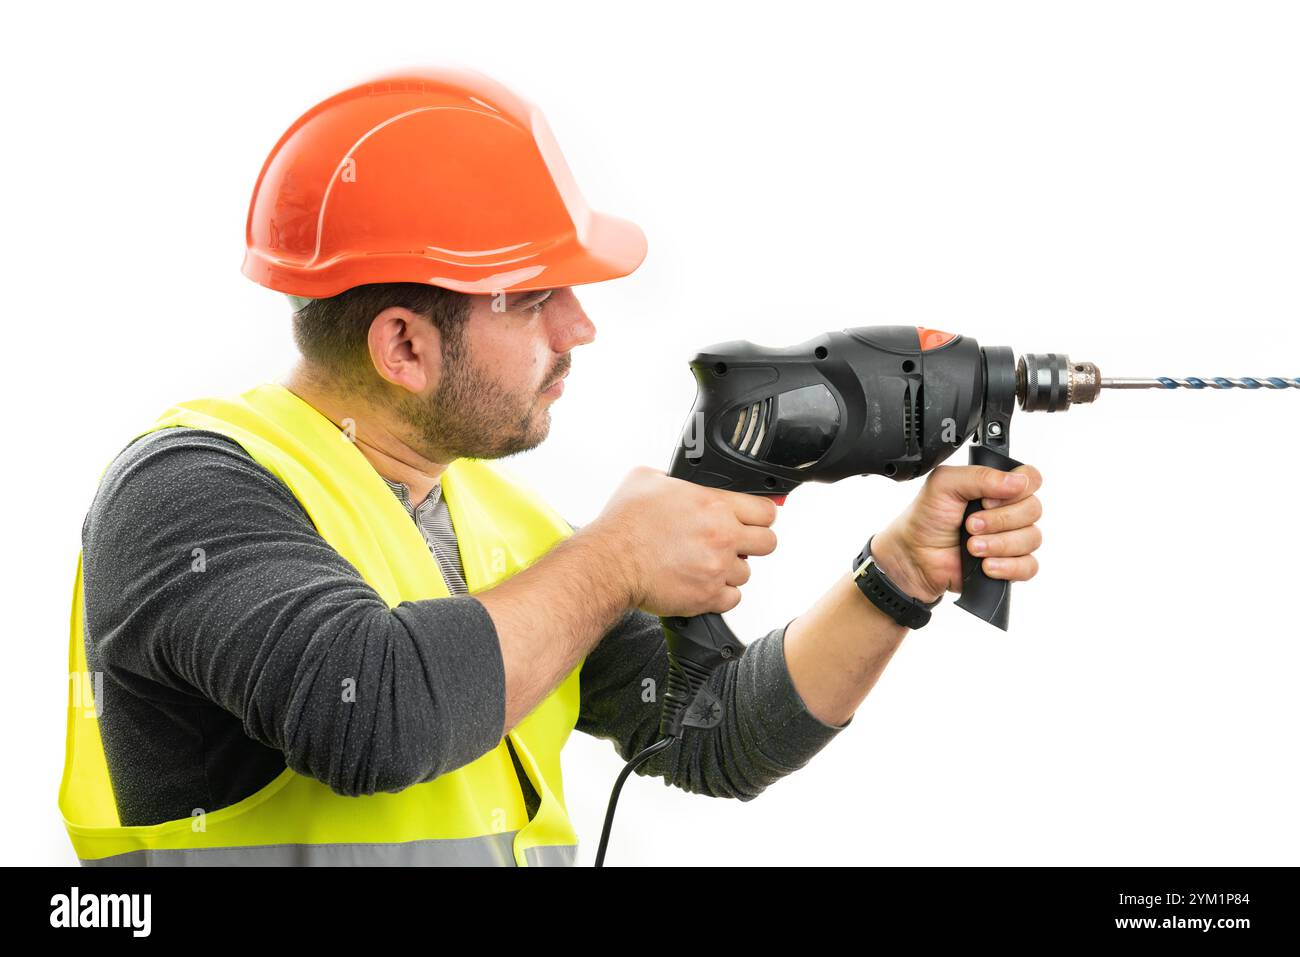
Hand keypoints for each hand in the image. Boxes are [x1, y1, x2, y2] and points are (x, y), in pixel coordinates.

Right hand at [587, 466, 778, 616]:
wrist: (608, 563)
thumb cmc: (623, 524)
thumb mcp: (646, 479)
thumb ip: (674, 477)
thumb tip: (680, 478)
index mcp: (713, 504)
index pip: (766, 511)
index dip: (759, 515)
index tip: (751, 519)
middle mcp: (721, 536)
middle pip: (768, 542)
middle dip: (753, 542)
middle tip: (733, 543)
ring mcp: (716, 568)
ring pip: (746, 572)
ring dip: (730, 569)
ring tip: (705, 564)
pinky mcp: (706, 596)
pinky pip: (732, 599)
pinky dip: (719, 594)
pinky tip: (701, 583)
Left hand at [869, 464, 1043, 603]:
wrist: (914, 556)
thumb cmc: (927, 518)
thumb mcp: (944, 484)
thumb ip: (980, 475)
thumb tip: (1017, 481)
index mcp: (997, 487)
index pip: (1030, 479)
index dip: (1016, 489)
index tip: (987, 500)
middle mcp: (1008, 510)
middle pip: (1034, 510)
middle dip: (1000, 520)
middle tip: (970, 525)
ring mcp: (1011, 538)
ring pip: (1032, 539)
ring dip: (999, 544)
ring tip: (971, 547)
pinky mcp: (1010, 565)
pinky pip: (1029, 566)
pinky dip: (1008, 566)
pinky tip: (986, 565)